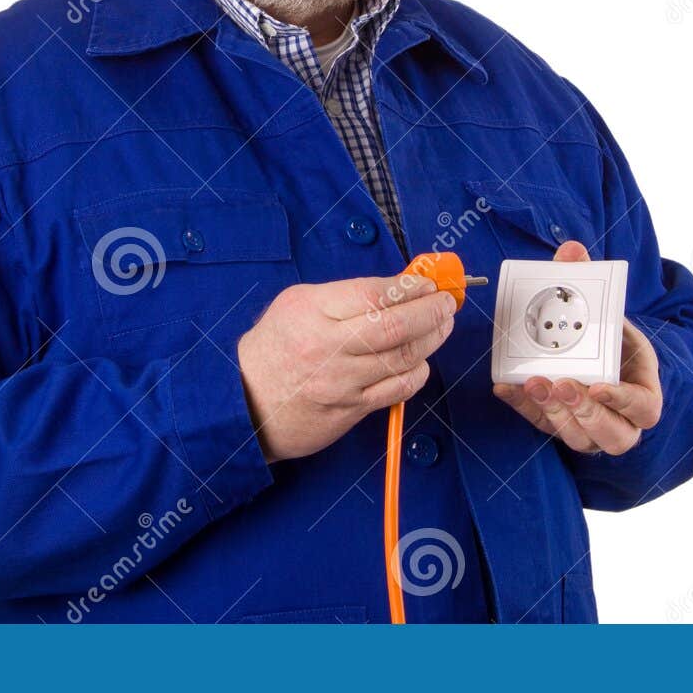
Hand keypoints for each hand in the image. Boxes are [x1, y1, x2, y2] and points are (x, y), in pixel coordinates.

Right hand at [237, 272, 456, 462]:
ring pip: (403, 358)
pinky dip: (417, 373)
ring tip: (443, 324)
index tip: (428, 283)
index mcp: (312, 311)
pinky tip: (421, 361)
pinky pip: (397, 390)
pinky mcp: (351, 409)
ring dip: (432, 339)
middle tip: (447, 303)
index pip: (374, 294)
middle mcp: (328, 346)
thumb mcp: (296, 305)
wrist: (246, 403)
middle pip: (395, 327)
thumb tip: (396, 289)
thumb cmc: (273, 348)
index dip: (410, 287)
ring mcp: (342, 381)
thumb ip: (342, 296)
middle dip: (431, 312)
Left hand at [492, 240, 661, 455]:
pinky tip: (506, 387)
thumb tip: (572, 249)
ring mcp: (590, 429)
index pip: (643, 408)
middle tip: (562, 384)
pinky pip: (541, 425)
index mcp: (643, 391)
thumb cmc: (612, 339)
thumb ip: (592, 284)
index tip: (600, 385)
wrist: (601, 356)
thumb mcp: (609, 314)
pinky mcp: (560, 427)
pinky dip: (523, 407)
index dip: (624, 401)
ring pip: (578, 437)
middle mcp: (621, 419)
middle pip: (612, 433)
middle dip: (585, 411)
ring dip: (554, 413)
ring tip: (535, 384)